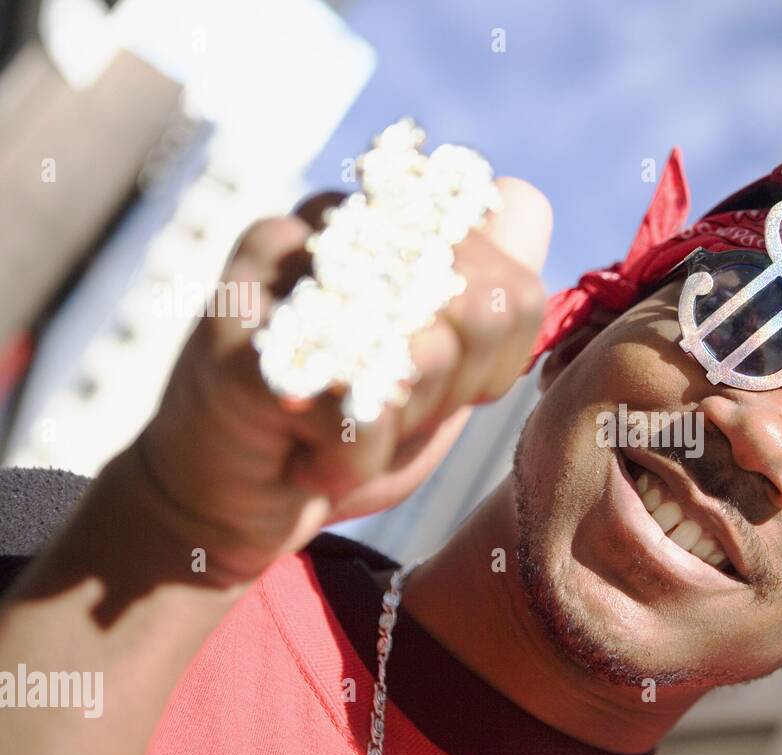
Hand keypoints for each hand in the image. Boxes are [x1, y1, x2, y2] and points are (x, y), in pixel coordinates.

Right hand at [132, 178, 551, 582]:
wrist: (226, 499)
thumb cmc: (339, 425)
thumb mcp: (437, 364)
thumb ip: (487, 292)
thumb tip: (523, 195)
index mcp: (378, 221)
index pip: (507, 281)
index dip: (494, 360)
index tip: (435, 387)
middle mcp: (326, 226)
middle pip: (479, 305)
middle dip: (450, 391)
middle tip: (381, 409)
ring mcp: (277, 280)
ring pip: (427, 351)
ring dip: (400, 426)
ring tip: (338, 430)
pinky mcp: (242, 353)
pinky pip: (363, 408)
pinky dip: (354, 461)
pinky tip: (308, 460)